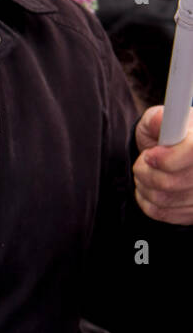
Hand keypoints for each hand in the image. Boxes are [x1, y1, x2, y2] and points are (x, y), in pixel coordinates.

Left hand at [132, 106, 192, 223]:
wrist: (171, 158)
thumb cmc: (165, 136)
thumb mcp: (157, 121)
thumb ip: (157, 119)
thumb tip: (160, 119)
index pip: (192, 154)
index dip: (167, 159)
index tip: (150, 154)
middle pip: (172, 183)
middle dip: (146, 171)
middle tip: (145, 160)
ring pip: (164, 199)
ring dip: (144, 185)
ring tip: (148, 171)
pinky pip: (162, 213)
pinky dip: (148, 200)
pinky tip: (153, 187)